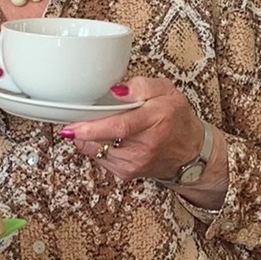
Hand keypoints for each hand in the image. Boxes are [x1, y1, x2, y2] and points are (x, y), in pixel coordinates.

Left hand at [60, 77, 202, 182]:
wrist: (189, 151)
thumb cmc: (176, 119)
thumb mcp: (166, 91)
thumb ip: (142, 86)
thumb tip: (116, 90)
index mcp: (156, 120)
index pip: (120, 126)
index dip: (92, 127)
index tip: (72, 125)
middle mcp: (144, 145)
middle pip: (101, 139)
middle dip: (83, 128)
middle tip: (80, 117)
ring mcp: (134, 163)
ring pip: (95, 149)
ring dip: (90, 136)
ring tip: (104, 125)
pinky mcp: (125, 173)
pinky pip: (99, 157)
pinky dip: (97, 145)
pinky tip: (110, 138)